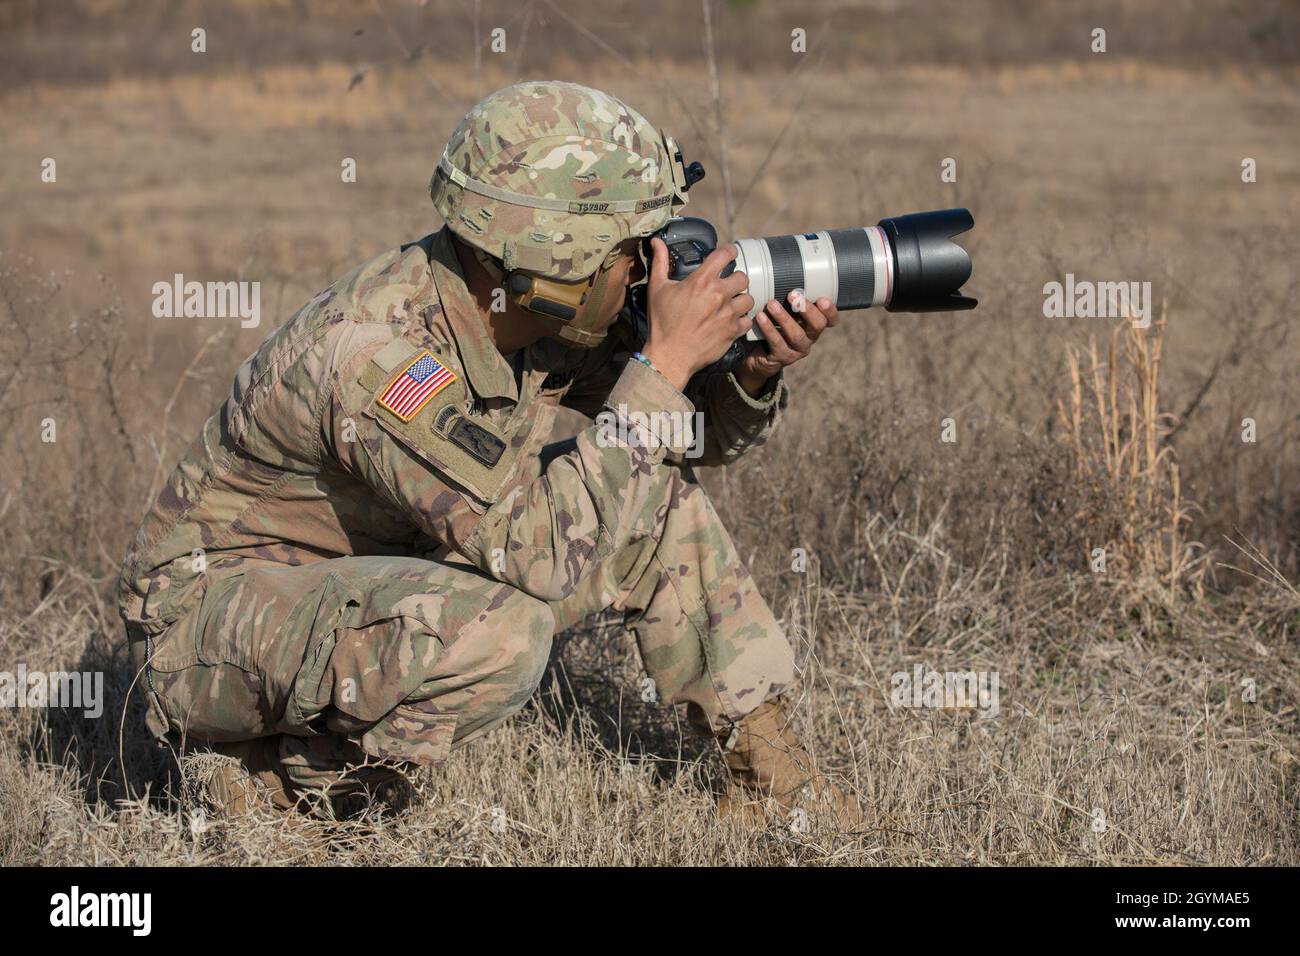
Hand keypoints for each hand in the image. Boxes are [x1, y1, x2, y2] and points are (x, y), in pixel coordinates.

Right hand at [641, 237, 753, 390]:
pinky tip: (731, 321)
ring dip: (741, 300)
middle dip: (735, 279)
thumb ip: (660, 262)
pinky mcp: (733, 332)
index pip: (726, 254)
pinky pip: (748, 320)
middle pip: (742, 277)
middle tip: (727, 285)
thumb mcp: (657, 289)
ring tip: (731, 304)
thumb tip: (656, 241)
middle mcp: (719, 295)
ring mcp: (728, 314)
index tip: (728, 254)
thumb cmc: (662, 323)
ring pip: (748, 299)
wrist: (670, 356)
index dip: (729, 251)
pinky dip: (741, 320)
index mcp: (702, 281)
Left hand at [735, 289, 839, 394]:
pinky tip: (761, 318)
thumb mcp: (785, 311)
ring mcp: (797, 350)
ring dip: (784, 318)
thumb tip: (785, 271)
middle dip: (806, 310)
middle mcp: (810, 338)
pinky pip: (777, 343)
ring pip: (796, 335)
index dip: (831, 311)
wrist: (759, 354)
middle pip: (817, 326)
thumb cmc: (774, 326)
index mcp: (814, 325)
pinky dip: (769, 329)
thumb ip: (790, 299)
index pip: (831, 319)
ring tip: (772, 304)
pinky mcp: (782, 357)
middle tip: (793, 295)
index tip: (823, 299)